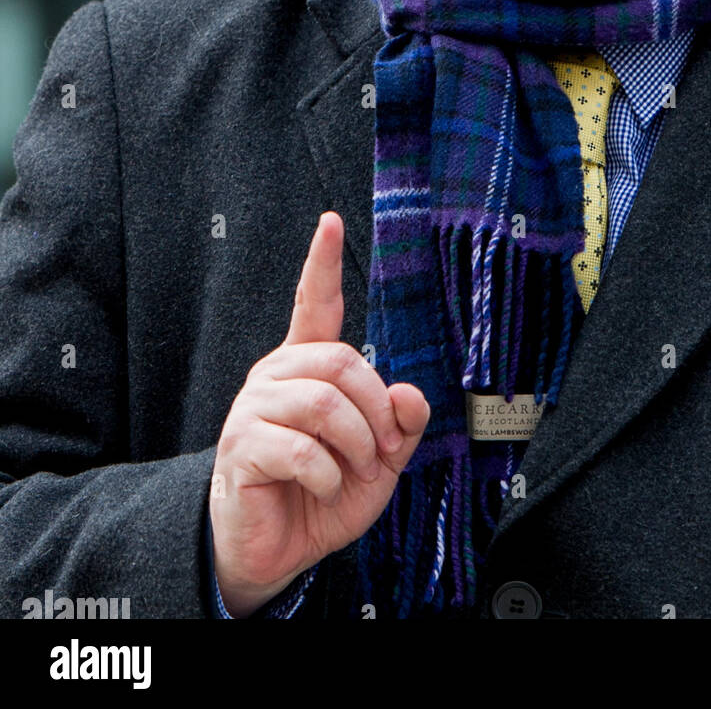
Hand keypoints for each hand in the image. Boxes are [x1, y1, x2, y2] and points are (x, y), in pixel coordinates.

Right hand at [209, 211, 428, 617]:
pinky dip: (328, 474)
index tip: (330, 222)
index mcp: (308, 366)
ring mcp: (253, 408)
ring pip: (324, 404)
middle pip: (342, 363)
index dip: (321, 263)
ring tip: (356, 470)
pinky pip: (301, 449)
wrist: (280, 550)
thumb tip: (409, 394)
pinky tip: (323, 486)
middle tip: (385, 451)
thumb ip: (401, 423)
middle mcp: (276, 375)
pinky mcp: (241, 446)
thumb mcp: (380, 459)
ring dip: (357, 445)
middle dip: (376, 411)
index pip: (314, 304)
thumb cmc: (326, 494)